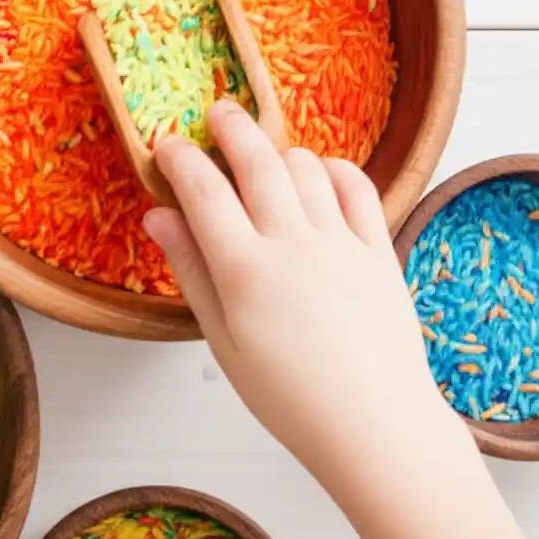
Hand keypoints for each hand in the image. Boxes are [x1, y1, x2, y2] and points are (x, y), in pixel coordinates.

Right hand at [144, 100, 446, 466]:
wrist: (373, 425)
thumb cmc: (288, 397)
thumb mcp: (222, 340)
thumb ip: (191, 271)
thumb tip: (159, 216)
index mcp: (244, 270)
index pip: (203, 190)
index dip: (180, 159)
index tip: (166, 146)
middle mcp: (293, 244)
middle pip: (257, 161)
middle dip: (231, 127)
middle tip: (215, 113)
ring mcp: (341, 243)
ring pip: (305, 166)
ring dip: (278, 150)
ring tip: (263, 155)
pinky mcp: (379, 250)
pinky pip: (356, 187)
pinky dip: (333, 169)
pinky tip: (318, 174)